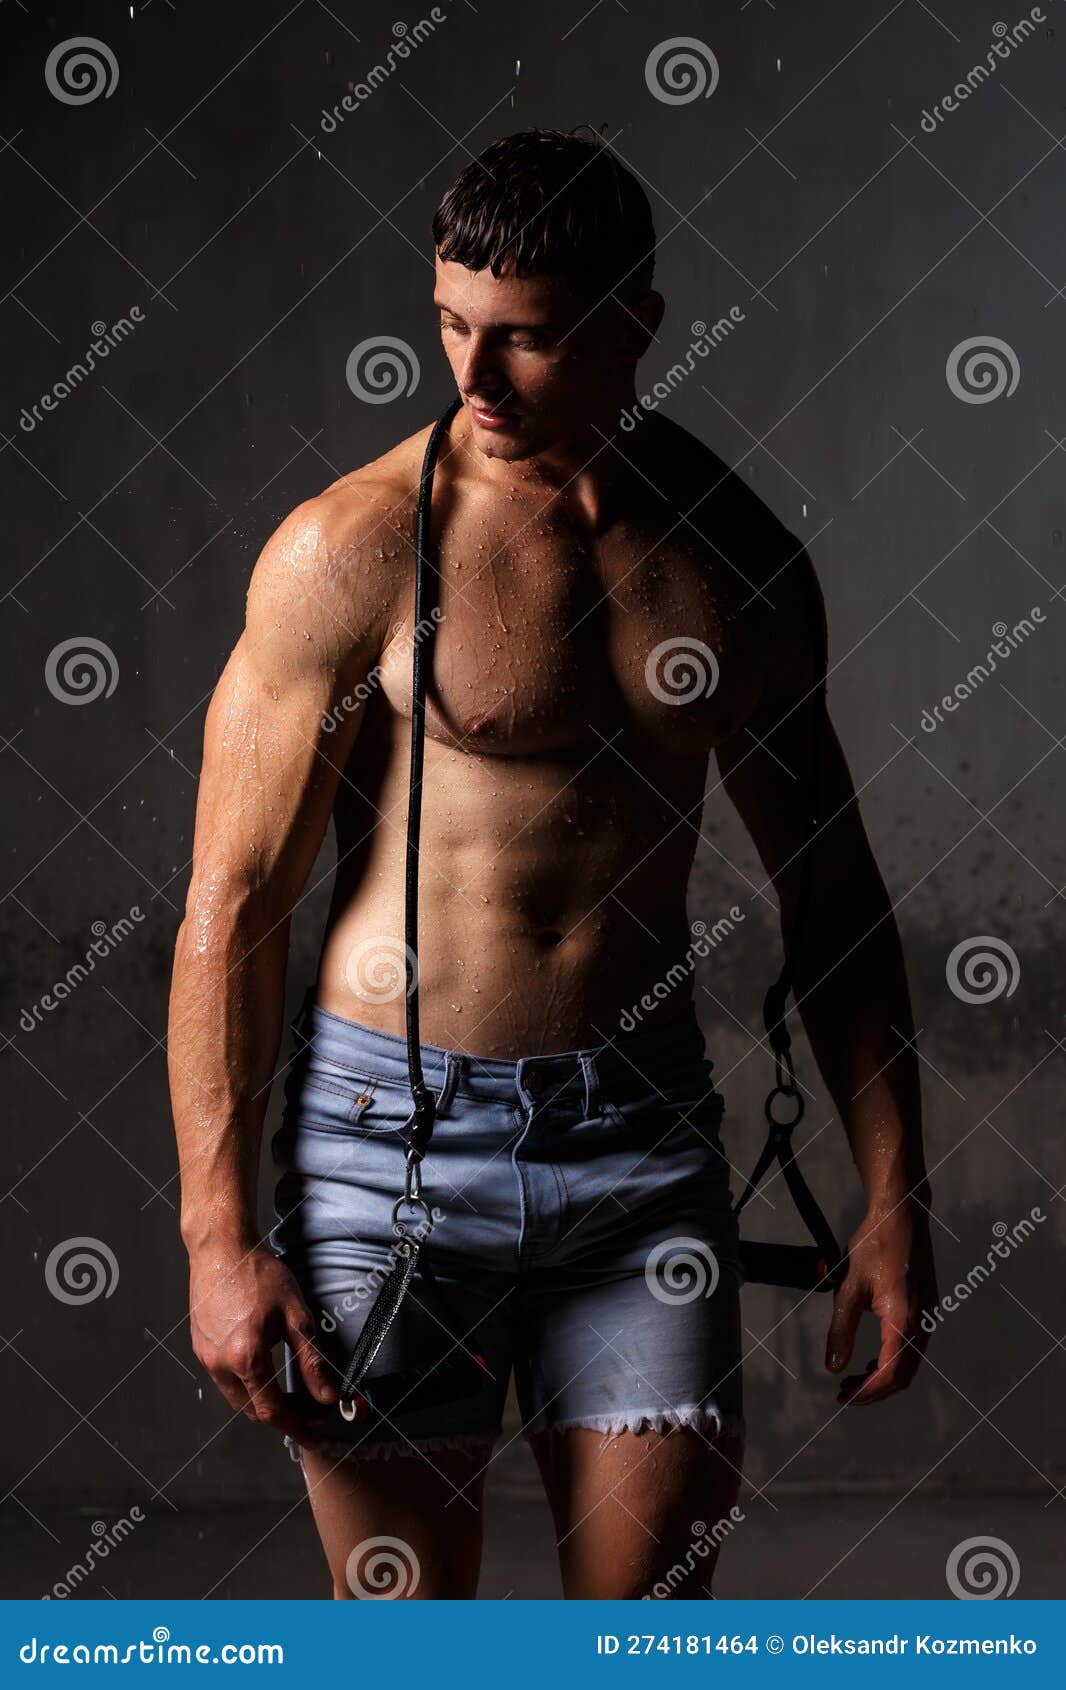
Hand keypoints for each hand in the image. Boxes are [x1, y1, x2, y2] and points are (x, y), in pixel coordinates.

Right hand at [188, 1241, 339, 1449]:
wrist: (222, 1250)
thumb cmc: (259, 1275)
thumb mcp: (296, 1316)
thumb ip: (312, 1361)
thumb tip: (327, 1396)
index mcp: (246, 1358)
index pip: (274, 1411)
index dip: (298, 1427)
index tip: (315, 1436)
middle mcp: (220, 1364)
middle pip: (254, 1411)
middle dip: (285, 1416)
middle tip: (311, 1408)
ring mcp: (206, 1358)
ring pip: (238, 1398)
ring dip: (264, 1402)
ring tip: (292, 1393)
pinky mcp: (199, 1349)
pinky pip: (225, 1380)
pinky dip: (247, 1386)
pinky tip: (265, 1372)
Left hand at [824, 1197, 937, 1405]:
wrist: (902, 1215)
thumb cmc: (875, 1245)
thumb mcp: (849, 1287)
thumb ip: (842, 1328)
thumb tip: (834, 1366)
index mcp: (904, 1320)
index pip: (890, 1374)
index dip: (868, 1393)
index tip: (843, 1398)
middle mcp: (922, 1323)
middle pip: (904, 1376)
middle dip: (874, 1391)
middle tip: (844, 1393)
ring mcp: (928, 1316)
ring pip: (910, 1363)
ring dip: (883, 1377)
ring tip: (853, 1379)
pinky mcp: (926, 1309)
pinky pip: (913, 1347)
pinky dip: (893, 1361)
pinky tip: (872, 1359)